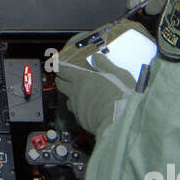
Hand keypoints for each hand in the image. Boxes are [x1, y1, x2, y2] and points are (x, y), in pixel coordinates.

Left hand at [54, 21, 153, 135]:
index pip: (64, 70)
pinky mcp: (82, 121)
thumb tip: (96, 57)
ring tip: (77, 96)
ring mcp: (77, 108)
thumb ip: (105, 65)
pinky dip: (80, 110)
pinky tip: (88, 110)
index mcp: (82, 79)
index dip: (60, 67)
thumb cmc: (121, 96)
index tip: (58, 66)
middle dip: (60, 80)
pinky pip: (77, 114)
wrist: (121, 122)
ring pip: (68, 101)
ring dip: (71, 97)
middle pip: (61, 85)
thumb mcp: (118, 74)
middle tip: (62, 78)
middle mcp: (75, 93)